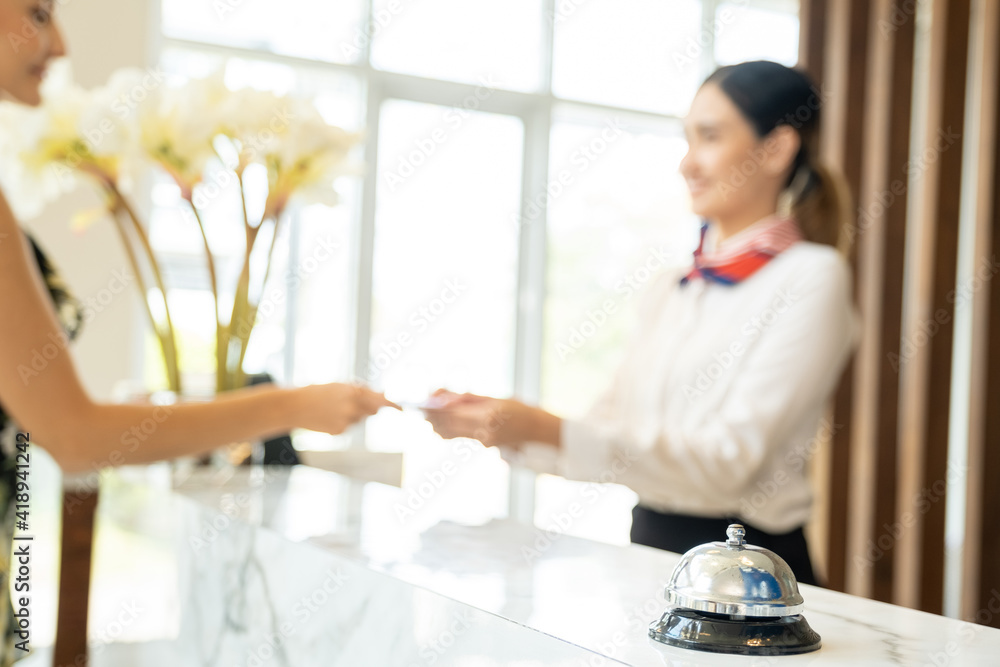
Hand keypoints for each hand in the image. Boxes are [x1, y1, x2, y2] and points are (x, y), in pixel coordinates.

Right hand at [293, 383, 398, 434]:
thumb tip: (383, 396)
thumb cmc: (319, 392)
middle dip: (370, 408)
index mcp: (353, 391)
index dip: (392, 405)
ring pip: (360, 419)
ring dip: (354, 414)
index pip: (380, 400)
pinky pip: (349, 427)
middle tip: (353, 403)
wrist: (295, 406)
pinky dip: (343, 422)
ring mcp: (346, 421)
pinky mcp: (339, 431)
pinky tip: (329, 417)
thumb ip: (362, 390)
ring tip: (334, 408)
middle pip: (372, 411)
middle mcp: (352, 407)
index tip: (401, 408)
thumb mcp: (340, 385)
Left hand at [422, 389, 560, 447]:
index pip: (450, 413)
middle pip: (446, 425)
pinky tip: (442, 423)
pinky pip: (460, 437)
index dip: (432, 408)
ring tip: (427, 414)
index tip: (420, 401)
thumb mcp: (495, 398)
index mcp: (486, 417)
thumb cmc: (521, 409)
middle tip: (418, 407)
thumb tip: (443, 395)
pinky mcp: (484, 446)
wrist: (540, 431)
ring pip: (450, 434)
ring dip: (437, 424)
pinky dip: (448, 430)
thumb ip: (468, 398)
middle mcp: (482, 432)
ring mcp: (482, 441)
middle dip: (431, 416)